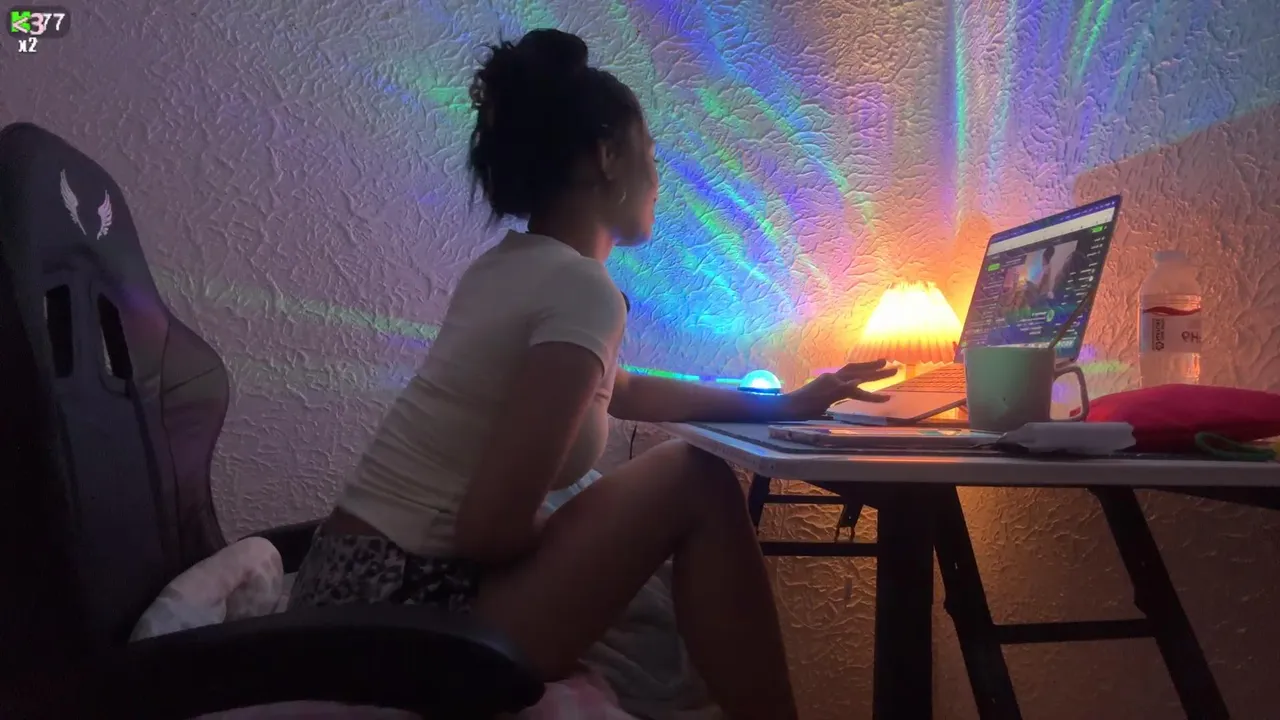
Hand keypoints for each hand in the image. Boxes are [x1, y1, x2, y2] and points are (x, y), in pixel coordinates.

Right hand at [780, 360, 896, 419]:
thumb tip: (833, 405)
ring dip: (877, 374)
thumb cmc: (798, 408)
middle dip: (875, 367)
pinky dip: (866, 391)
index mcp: (828, 380)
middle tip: (891, 365)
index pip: (850, 371)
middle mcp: (832, 377)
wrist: (786, 407)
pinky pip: (852, 389)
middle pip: (857, 369)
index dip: (864, 368)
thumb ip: (828, 400)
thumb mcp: (818, 402)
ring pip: (859, 376)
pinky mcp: (832, 390)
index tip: (878, 366)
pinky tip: (880, 394)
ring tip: (894, 371)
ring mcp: (832, 382)